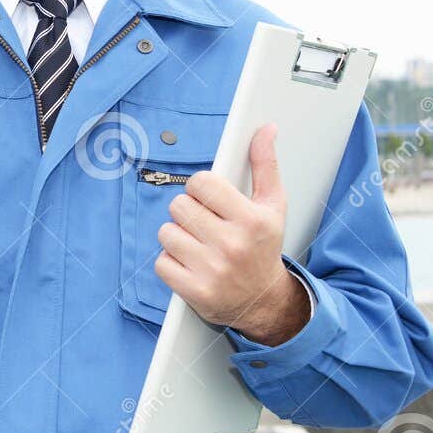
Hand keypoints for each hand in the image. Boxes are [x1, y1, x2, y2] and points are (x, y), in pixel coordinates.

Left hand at [152, 122, 308, 342]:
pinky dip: (171, 263)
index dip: (201, 189)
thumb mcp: (272, 206)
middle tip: (207, 227)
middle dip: (189, 213)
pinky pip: (160, 262)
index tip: (212, 201)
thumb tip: (265, 129)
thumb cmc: (263, 248)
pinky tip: (192, 266)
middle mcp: (233, 245)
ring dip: (177, 238)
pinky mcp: (193, 291)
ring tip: (200, 247)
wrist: (264, 303)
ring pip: (165, 232)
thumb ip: (265, 165)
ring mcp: (212, 270)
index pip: (200, 182)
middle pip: (178, 206)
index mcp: (252, 220)